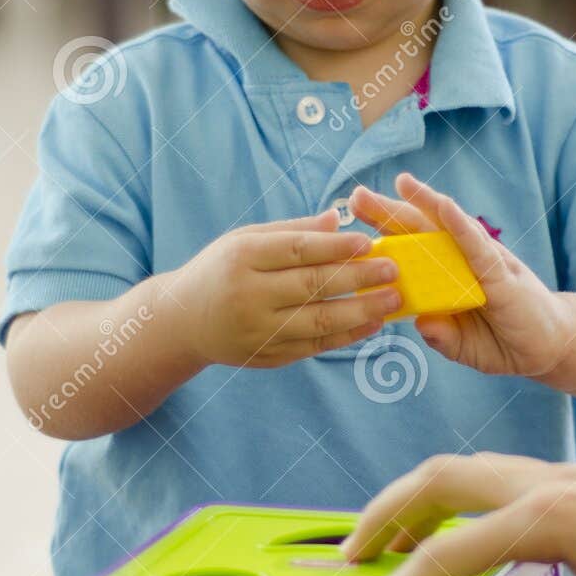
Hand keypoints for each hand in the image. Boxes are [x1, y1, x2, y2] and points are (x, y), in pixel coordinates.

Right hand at [168, 208, 401, 367]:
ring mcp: (258, 330)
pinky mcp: (268, 356)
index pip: (297, 250)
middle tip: (392, 270)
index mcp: (242, 258)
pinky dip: (348, 335)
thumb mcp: (245, 240)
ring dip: (362, 310)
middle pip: (312, 285)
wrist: (183, 321)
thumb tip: (338, 219)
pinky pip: (315, 346)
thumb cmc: (221, 270)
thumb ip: (293, 230)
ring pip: (319, 321)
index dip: (336, 247)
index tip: (369, 243)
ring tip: (392, 299)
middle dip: (358, 278)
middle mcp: (248, 296)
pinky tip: (373, 323)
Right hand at [340, 452, 575, 575]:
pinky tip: (468, 542)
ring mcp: (570, 476)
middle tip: (350, 555)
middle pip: (444, 477)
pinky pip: (503, 480)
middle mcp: (551, 482)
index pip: (452, 546)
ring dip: (425, 500)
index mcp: (551, 514)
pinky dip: (465, 502)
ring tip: (392, 544)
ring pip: (473, 471)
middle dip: (389, 511)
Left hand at [349, 172, 569, 377]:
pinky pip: (478, 247)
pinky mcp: (501, 274)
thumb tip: (422, 323)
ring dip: (425, 204)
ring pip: (448, 228)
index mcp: (446, 276)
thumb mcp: (463, 346)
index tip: (349, 221)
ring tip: (401, 183)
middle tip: (356, 195)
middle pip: (420, 231)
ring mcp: (482, 263)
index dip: (381, 234)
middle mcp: (461, 262)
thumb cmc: (504, 340)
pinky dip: (463, 226)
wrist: (549, 348)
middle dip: (389, 212)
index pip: (409, 249)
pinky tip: (446, 207)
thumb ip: (442, 336)